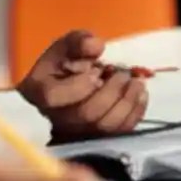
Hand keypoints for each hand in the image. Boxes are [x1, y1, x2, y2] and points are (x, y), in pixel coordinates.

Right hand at [17, 30, 148, 138]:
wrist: (73, 84)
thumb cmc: (67, 63)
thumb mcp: (68, 46)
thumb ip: (78, 42)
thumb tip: (96, 46)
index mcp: (41, 92)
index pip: (54, 97)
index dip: (80, 84)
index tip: (95, 70)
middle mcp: (57, 118)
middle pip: (87, 114)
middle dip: (111, 91)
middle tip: (123, 74)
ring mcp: (79, 132)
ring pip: (106, 126)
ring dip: (128, 101)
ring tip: (137, 82)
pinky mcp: (100, 138)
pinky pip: (121, 131)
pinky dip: (136, 112)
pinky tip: (140, 94)